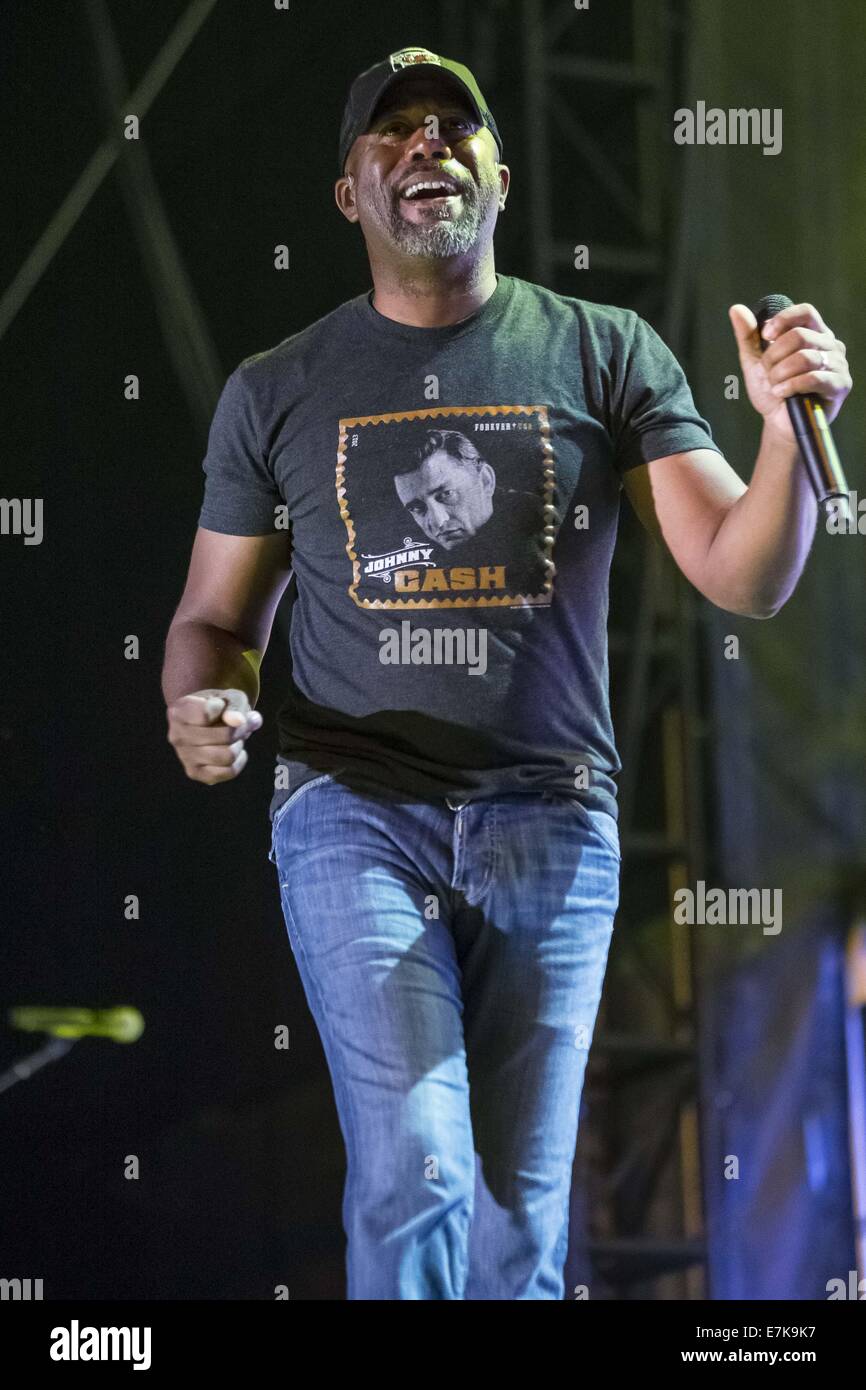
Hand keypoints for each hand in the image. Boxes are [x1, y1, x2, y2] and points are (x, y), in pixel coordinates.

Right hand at [166, 688, 262, 784]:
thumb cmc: (220, 706)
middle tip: (243, 724)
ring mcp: (184, 757)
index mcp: (179, 711)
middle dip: (241, 729)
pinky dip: (239, 760)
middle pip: (225, 737)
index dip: (226, 709)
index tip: (224, 705)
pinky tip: (236, 750)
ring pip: (227, 756)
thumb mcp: (229, 697)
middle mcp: (176, 735)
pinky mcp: (195, 772)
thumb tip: (239, 721)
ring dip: (239, 745)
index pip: (207, 714)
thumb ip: (235, 706)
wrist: (207, 721)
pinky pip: (228, 772)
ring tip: (237, 738)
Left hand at [728, 301, 851, 440]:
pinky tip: (781, 393)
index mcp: (814, 334)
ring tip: (775, 386)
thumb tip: (736, 309)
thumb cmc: (772, 390)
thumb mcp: (755, 361)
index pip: (805, 312)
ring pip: (805, 357)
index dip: (783, 320)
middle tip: (768, 373)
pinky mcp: (840, 385)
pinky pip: (814, 377)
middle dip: (775, 356)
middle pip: (800, 335)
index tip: (765, 336)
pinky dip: (791, 385)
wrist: (778, 423)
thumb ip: (747, 336)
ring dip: (781, 373)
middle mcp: (830, 345)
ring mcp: (838, 364)